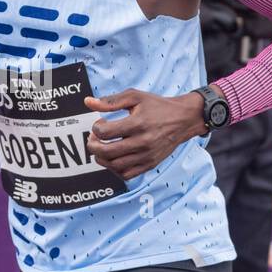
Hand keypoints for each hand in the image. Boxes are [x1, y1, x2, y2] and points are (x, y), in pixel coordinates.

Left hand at [84, 89, 206, 179]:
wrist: (183, 119)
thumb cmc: (158, 106)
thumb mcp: (135, 97)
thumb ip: (110, 101)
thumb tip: (88, 102)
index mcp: (138, 123)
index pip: (105, 132)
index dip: (96, 128)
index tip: (100, 123)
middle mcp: (143, 142)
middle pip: (107, 152)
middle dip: (93, 145)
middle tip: (94, 139)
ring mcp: (146, 156)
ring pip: (115, 166)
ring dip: (101, 158)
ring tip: (102, 148)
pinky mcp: (150, 164)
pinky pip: (126, 174)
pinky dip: (115, 169)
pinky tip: (114, 158)